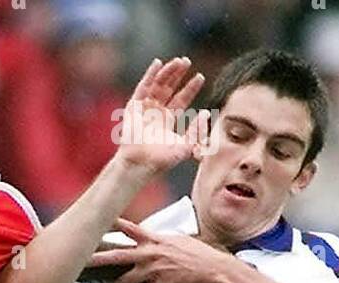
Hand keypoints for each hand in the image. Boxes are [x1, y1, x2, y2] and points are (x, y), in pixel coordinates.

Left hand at [88, 217, 234, 282]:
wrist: (212, 269)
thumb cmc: (198, 255)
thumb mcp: (177, 241)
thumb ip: (159, 242)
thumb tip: (149, 243)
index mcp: (155, 240)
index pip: (129, 229)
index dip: (112, 224)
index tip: (96, 220)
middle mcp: (150, 253)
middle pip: (117, 255)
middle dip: (97, 258)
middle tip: (81, 261)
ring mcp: (152, 270)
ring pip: (125, 280)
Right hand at [112, 57, 207, 174]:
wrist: (139, 164)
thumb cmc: (160, 161)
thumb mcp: (185, 146)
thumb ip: (196, 131)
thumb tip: (205, 113)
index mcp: (168, 120)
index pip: (181, 99)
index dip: (191, 88)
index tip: (200, 77)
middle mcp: (156, 112)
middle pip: (169, 87)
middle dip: (178, 74)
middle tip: (187, 62)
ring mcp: (144, 108)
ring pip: (157, 84)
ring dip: (168, 71)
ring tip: (179, 61)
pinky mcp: (134, 107)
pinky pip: (142, 87)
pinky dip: (149, 75)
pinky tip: (158, 63)